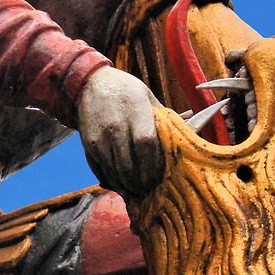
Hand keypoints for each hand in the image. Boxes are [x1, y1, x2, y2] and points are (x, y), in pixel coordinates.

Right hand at [76, 67, 163, 196]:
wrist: (90, 84)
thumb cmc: (126, 91)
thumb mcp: (147, 97)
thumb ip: (163, 119)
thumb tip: (187, 137)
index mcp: (135, 110)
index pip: (146, 143)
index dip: (153, 164)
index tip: (159, 175)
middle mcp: (115, 125)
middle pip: (128, 164)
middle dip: (140, 182)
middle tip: (149, 189)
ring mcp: (99, 136)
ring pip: (113, 172)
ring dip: (126, 185)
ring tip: (136, 190)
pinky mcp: (88, 144)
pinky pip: (99, 170)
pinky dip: (111, 180)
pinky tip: (120, 183)